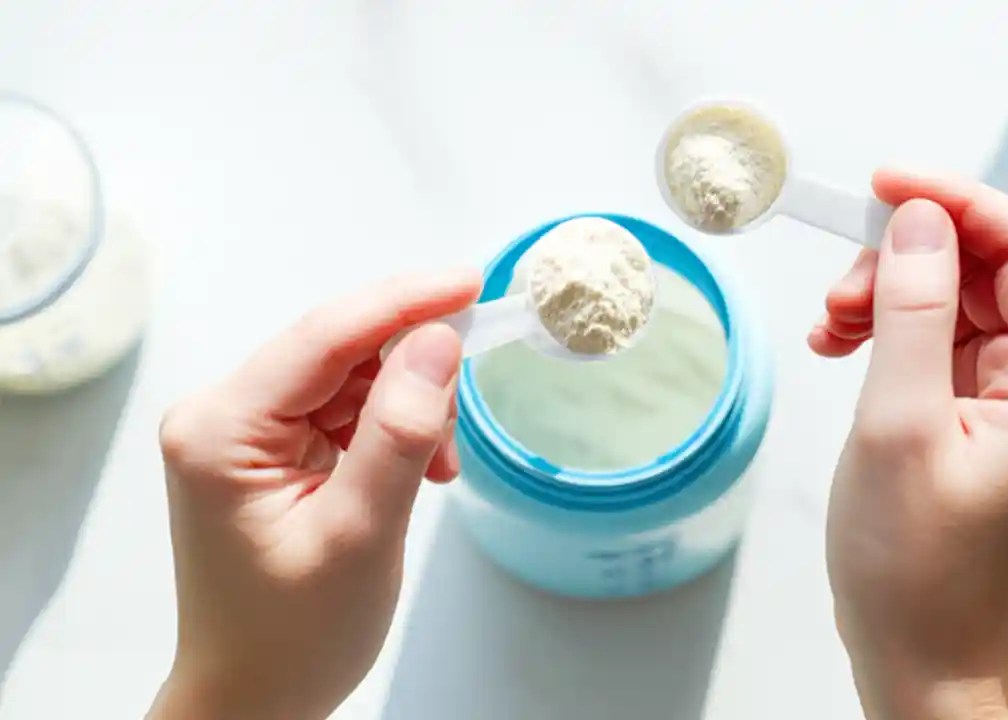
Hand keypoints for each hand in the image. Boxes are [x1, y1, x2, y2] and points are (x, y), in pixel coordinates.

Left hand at [148, 271, 481, 719]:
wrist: (254, 699)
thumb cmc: (294, 637)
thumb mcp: (360, 533)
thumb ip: (400, 432)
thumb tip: (437, 341)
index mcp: (222, 429)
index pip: (324, 336)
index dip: (403, 302)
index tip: (471, 282)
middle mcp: (221, 416)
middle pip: (338, 351)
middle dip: (412, 373)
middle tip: (460, 419)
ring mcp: (242, 433)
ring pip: (349, 378)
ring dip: (407, 410)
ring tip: (436, 469)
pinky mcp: (267, 452)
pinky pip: (343, 410)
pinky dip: (391, 431)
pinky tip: (416, 471)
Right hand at [813, 170, 1007, 719]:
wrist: (918, 658)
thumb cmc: (911, 570)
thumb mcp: (897, 426)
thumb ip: (912, 312)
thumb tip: (921, 222)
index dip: (956, 203)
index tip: (885, 187)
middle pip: (989, 271)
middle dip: (907, 260)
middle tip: (838, 289)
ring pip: (959, 304)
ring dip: (889, 297)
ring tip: (829, 327)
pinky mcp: (981, 421)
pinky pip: (941, 346)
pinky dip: (889, 334)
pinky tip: (841, 348)